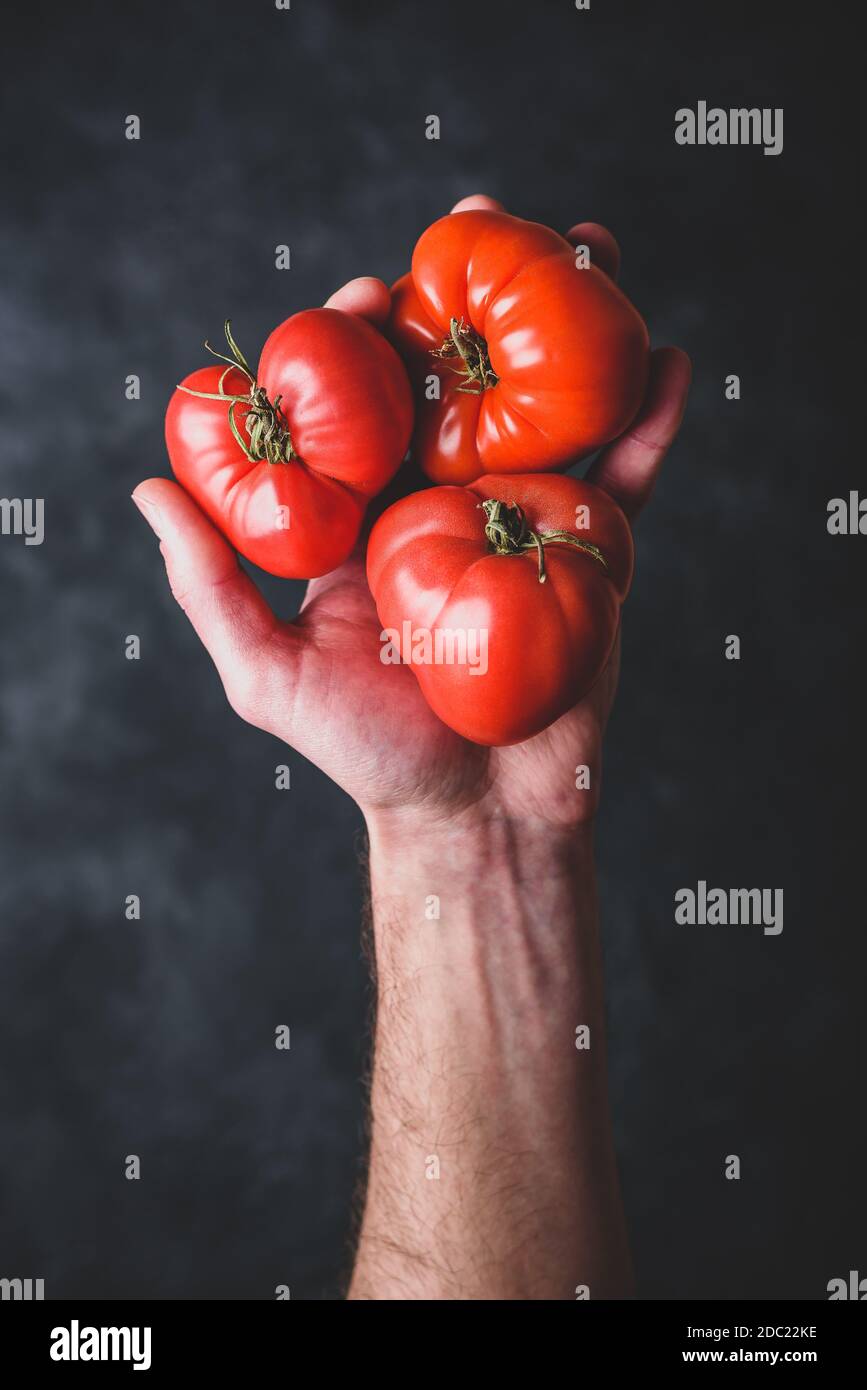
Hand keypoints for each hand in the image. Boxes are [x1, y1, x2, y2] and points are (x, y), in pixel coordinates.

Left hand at [133, 196, 690, 834]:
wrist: (475, 815)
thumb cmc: (367, 754)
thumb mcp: (268, 676)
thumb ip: (213, 586)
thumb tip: (152, 485)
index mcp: (370, 513)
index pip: (365, 403)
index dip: (362, 338)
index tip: (368, 291)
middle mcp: (445, 501)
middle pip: (461, 378)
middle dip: (475, 294)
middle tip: (488, 218)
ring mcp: (521, 520)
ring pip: (549, 406)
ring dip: (576, 325)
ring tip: (594, 248)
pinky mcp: (588, 555)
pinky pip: (626, 482)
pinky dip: (652, 424)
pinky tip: (672, 363)